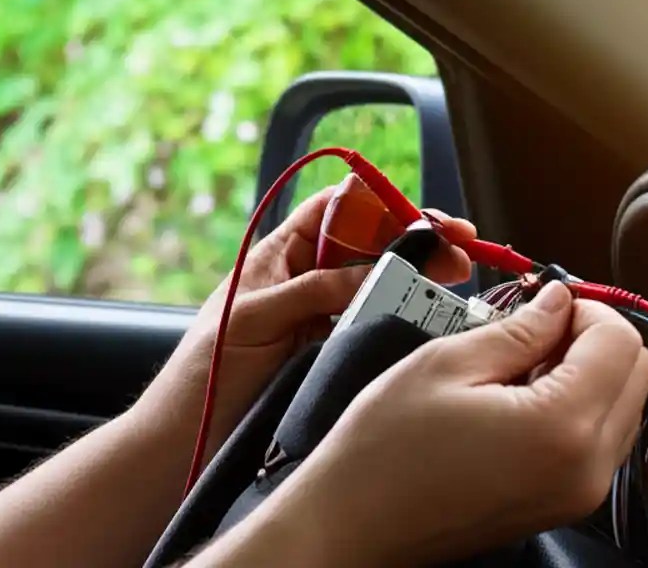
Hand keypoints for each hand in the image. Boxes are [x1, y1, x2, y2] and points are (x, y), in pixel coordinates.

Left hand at [135, 179, 475, 456]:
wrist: (187, 442)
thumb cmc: (204, 374)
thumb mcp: (254, 318)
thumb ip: (312, 290)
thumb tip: (373, 268)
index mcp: (280, 256)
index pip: (338, 209)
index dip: (382, 204)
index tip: (423, 218)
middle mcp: (308, 282)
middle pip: (372, 245)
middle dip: (418, 242)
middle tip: (460, 251)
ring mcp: (326, 320)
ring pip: (382, 287)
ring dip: (420, 280)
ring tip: (456, 284)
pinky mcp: (337, 356)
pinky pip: (379, 329)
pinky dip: (407, 322)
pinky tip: (432, 322)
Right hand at [242, 282, 647, 565]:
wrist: (353, 526)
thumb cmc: (385, 449)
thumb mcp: (448, 364)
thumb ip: (520, 328)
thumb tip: (559, 299)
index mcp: (562, 427)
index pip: (621, 343)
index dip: (587, 308)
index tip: (542, 301)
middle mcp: (588, 468)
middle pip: (637, 374)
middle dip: (595, 337)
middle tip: (535, 325)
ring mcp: (579, 493)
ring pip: (624, 405)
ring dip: (588, 370)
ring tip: (521, 362)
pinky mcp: (564, 504)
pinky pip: (599, 438)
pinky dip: (577, 405)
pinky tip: (521, 395)